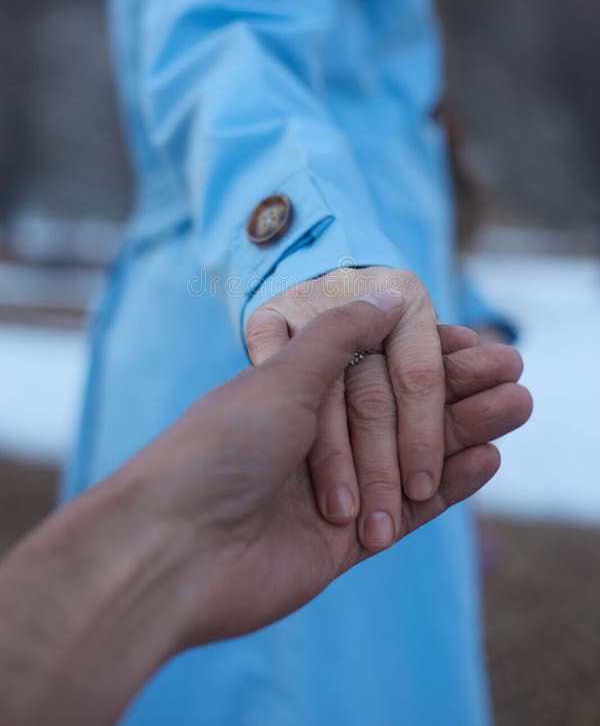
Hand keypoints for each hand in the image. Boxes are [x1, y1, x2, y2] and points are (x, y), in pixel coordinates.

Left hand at [0, 296, 530, 725]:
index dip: (428, 352)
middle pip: (404, 410)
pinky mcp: (343, 543)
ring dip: (465, 432)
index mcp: (296, 392)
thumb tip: (384, 296)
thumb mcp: (282, 373)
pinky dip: (447, 485)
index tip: (478, 338)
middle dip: (459, 391)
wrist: (172, 546)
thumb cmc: (220, 446)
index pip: (379, 365)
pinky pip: (407, 509)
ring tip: (517, 407)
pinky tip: (487, 458)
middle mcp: (316, 438)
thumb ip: (338, 337)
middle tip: (514, 373)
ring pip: (414, 455)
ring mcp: (334, 490)